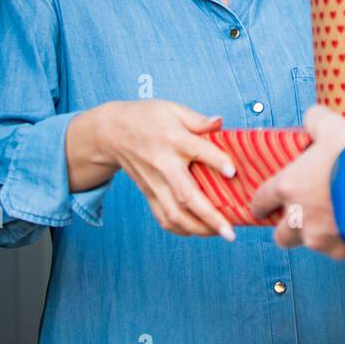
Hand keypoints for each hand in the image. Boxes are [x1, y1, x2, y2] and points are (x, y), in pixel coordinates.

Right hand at [68, 100, 237, 240]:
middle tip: (231, 232)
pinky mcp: (148, 193)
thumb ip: (198, 120)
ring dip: (198, 228)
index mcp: (174, 139)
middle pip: (186, 195)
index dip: (217, 161)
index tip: (233, 172)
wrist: (111, 132)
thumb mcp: (172, 109)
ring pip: (175, 214)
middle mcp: (164, 165)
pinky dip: (180, 229)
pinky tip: (197, 231)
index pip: (198, 151)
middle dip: (210, 216)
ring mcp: (154, 183)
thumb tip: (220, 122)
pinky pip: (162, 217)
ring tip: (220, 233)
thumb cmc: (147, 118)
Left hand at [250, 104, 344, 257]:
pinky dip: (344, 240)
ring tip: (338, 217)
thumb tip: (313, 116)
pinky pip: (338, 249)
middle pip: (281, 236)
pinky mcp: (343, 251)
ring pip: (311, 243)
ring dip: (318, 233)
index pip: (262, 201)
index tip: (261, 207)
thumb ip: (317, 121)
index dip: (261, 204)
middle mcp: (299, 218)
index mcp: (288, 188)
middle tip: (302, 216)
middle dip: (288, 228)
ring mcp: (321, 239)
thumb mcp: (332, 127)